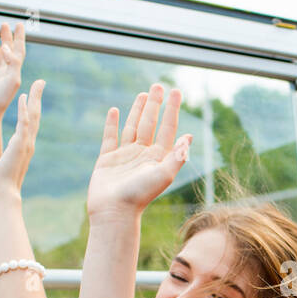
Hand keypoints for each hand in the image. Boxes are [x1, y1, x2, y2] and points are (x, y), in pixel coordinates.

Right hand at [0, 22, 25, 124]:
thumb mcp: (11, 80)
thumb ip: (12, 62)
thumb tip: (7, 46)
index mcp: (13, 73)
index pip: (18, 52)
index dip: (19, 38)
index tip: (19, 24)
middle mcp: (4, 76)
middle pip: (7, 52)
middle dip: (7, 37)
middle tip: (4, 23)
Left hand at [0, 79, 44, 199]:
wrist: (4, 192)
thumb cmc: (3, 181)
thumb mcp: (9, 163)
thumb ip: (11, 155)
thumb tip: (10, 153)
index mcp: (26, 145)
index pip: (32, 123)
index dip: (33, 107)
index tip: (33, 94)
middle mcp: (29, 142)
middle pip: (36, 115)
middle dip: (38, 98)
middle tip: (41, 82)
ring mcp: (26, 143)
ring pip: (33, 117)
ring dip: (35, 99)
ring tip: (37, 84)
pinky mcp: (19, 145)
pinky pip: (23, 124)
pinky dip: (24, 110)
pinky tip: (22, 97)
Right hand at [86, 84, 191, 218]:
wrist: (114, 212)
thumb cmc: (140, 196)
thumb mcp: (163, 175)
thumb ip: (177, 156)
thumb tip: (189, 136)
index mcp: (158, 157)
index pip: (168, 128)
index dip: (172, 109)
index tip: (176, 91)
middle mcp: (143, 155)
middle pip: (151, 123)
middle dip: (155, 105)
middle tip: (159, 86)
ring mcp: (125, 156)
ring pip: (133, 127)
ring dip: (138, 110)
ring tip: (144, 94)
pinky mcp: (107, 160)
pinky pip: (110, 137)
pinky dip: (113, 124)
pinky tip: (115, 111)